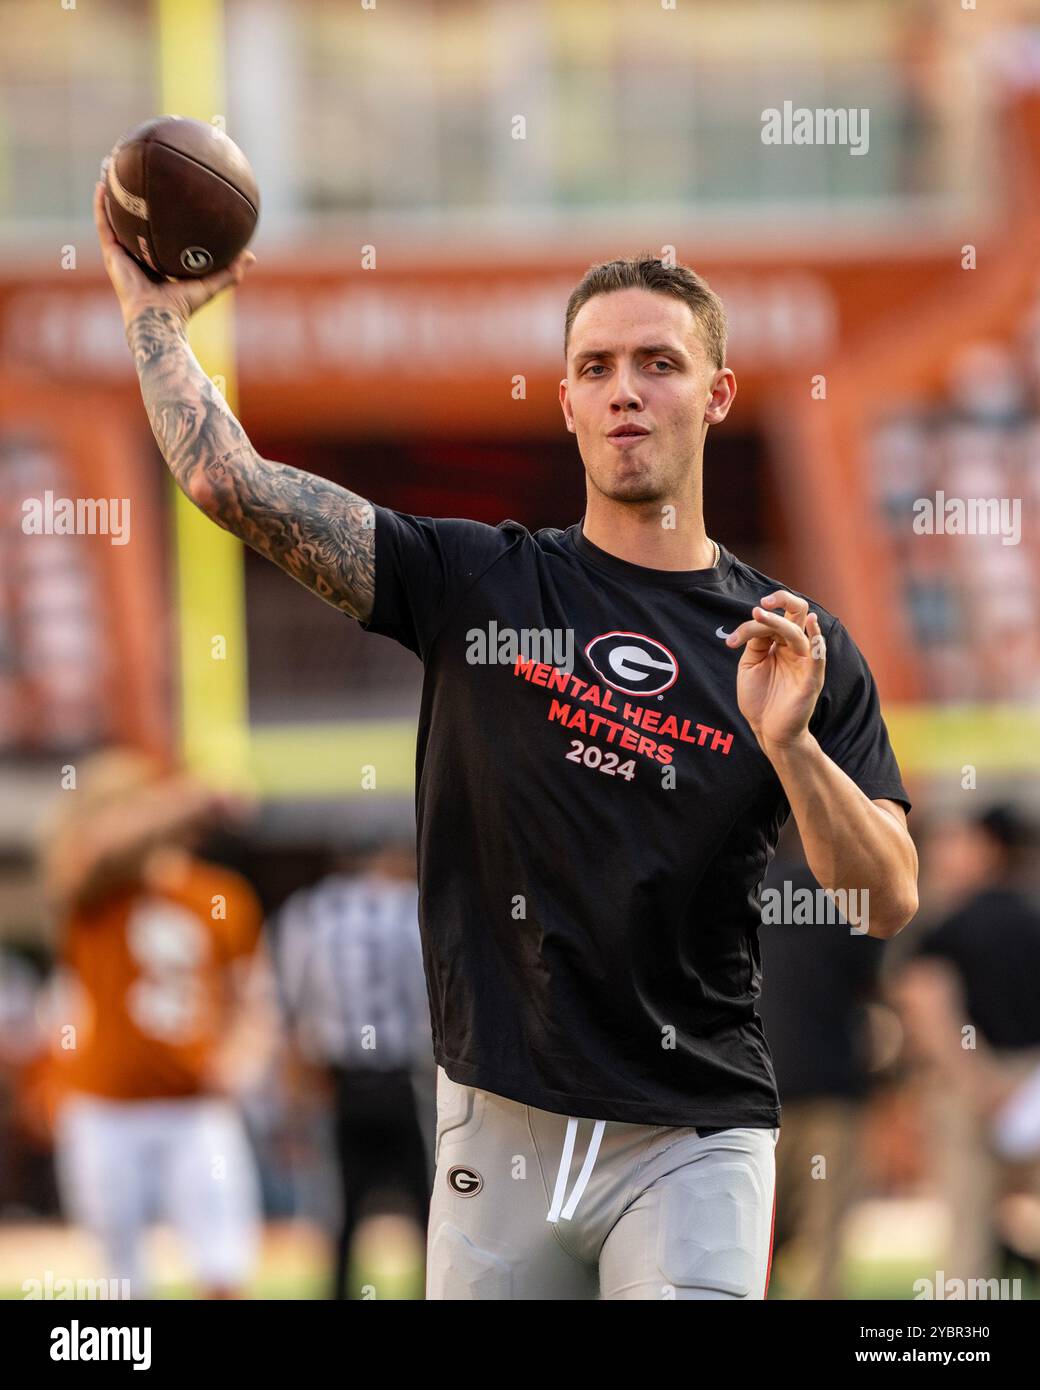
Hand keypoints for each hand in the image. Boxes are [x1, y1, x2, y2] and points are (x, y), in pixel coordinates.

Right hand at [93, 174, 255, 328]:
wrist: (159, 317)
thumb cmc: (183, 307)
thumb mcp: (210, 284)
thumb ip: (229, 271)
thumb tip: (251, 256)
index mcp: (157, 263)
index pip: (156, 237)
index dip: (158, 219)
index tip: (164, 197)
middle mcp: (137, 257)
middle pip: (133, 224)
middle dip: (133, 203)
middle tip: (136, 178)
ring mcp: (122, 255)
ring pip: (113, 220)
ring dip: (111, 197)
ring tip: (111, 171)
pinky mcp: (111, 254)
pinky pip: (104, 225)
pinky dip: (100, 206)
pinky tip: (102, 184)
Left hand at [724, 589, 825, 751]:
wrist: (767, 731)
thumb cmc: (760, 699)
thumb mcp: (750, 665)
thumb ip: (755, 642)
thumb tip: (758, 620)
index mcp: (781, 644)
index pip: (772, 620)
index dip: (751, 624)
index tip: (731, 642)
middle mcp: (795, 648)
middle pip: (798, 611)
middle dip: (782, 599)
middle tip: (761, 603)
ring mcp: (804, 662)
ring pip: (797, 632)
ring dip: (777, 622)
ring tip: (759, 614)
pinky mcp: (812, 679)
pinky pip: (818, 656)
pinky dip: (817, 640)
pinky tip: (813, 625)